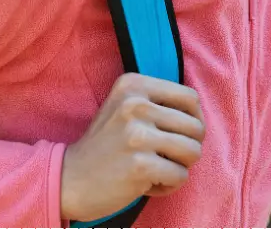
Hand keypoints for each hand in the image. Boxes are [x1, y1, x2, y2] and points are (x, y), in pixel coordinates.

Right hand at [60, 73, 205, 221]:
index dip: (193, 119)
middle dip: (188, 147)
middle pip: (196, 126)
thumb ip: (157, 102)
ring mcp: (137, 134)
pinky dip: (169, 185)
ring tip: (157, 168)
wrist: (71, 177)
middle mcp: (134, 104)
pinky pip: (181, 176)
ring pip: (193, 152)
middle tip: (165, 156)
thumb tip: (199, 113)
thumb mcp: (123, 107)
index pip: (190, 97)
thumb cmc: (106, 145)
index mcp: (132, 84)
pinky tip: (148, 183)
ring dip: (180, 167)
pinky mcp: (140, 164)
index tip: (178, 134)